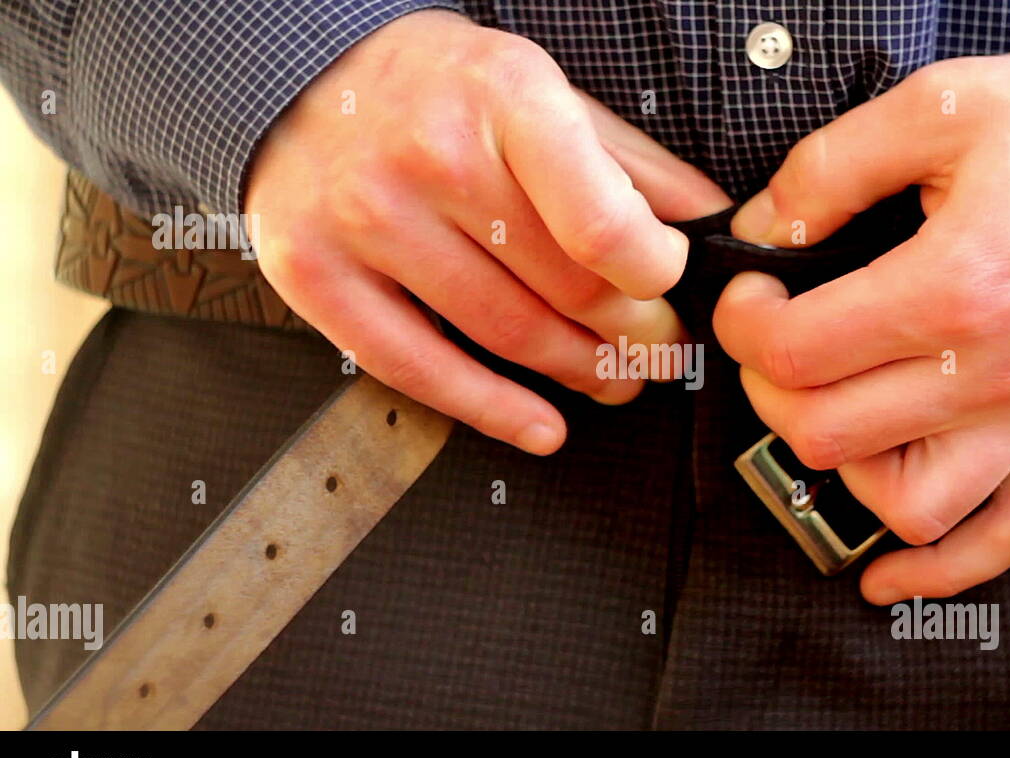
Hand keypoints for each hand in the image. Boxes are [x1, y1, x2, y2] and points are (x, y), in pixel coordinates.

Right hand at [247, 9, 730, 453]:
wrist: (300, 75)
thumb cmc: (429, 83)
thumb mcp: (538, 87)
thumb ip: (625, 159)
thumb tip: (704, 217)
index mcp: (503, 100)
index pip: (602, 225)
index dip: (656, 276)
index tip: (669, 284)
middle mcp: (430, 157)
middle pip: (567, 289)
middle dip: (634, 335)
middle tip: (657, 348)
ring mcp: (366, 222)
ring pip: (506, 334)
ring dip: (579, 374)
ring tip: (612, 378)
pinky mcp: (318, 276)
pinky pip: (419, 367)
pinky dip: (492, 410)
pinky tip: (538, 425)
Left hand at [713, 50, 1009, 602]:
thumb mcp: (942, 108)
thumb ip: (832, 168)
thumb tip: (765, 227)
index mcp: (956, 288)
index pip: (799, 350)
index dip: (744, 325)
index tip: (751, 298)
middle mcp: (994, 373)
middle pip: (830, 434)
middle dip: (772, 391)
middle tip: (774, 347)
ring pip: (909, 506)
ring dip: (845, 474)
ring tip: (830, 418)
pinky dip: (945, 571)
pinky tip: (890, 575)